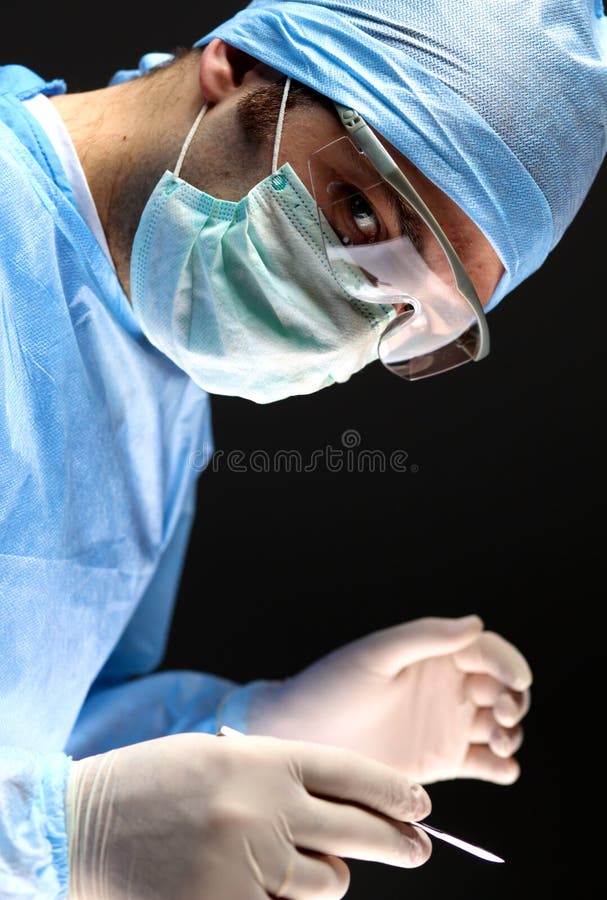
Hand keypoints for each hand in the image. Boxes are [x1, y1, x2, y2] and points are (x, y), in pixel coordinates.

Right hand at [66, 732, 431, 899]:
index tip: (421, 804)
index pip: (353, 773)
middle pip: (359, 830)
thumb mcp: (222, 759)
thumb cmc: (154, 786)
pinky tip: (251, 885)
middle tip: (418, 846)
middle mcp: (268, 809)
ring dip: (320, 876)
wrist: (82, 828)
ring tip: (284, 863)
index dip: (395, 790)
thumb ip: (280, 779)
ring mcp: (253, 865)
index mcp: (264, 760)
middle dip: (398, 840)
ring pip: (328, 882)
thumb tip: (337, 812)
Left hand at [246, 616, 531, 784]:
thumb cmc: (331, 684)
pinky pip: (484, 764)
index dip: (508, 662)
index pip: (486, 652)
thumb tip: (475, 623)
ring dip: (511, 733)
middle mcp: (446, 687)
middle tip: (502, 714)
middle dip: (514, 699)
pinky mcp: (441, 761)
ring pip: (499, 726)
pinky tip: (501, 770)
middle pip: (501, 689)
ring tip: (498, 743)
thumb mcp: (376, 655)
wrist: (301, 734)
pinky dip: (501, 768)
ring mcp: (446, 724)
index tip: (517, 679)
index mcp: (434, 655)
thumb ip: (425, 638)